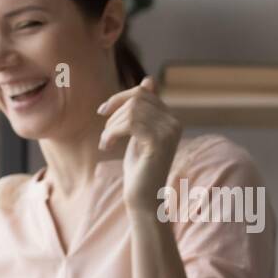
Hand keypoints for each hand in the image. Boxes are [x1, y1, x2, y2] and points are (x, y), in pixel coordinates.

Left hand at [97, 75, 182, 219]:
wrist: (143, 198)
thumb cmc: (138, 170)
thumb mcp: (137, 135)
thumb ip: (141, 111)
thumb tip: (149, 79)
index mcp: (170, 118)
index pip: (143, 91)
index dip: (119, 98)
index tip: (102, 112)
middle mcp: (174, 122)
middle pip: (136, 98)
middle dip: (114, 114)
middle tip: (106, 136)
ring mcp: (169, 131)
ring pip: (132, 110)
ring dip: (111, 126)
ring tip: (106, 144)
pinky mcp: (159, 142)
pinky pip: (130, 123)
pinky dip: (112, 133)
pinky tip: (107, 146)